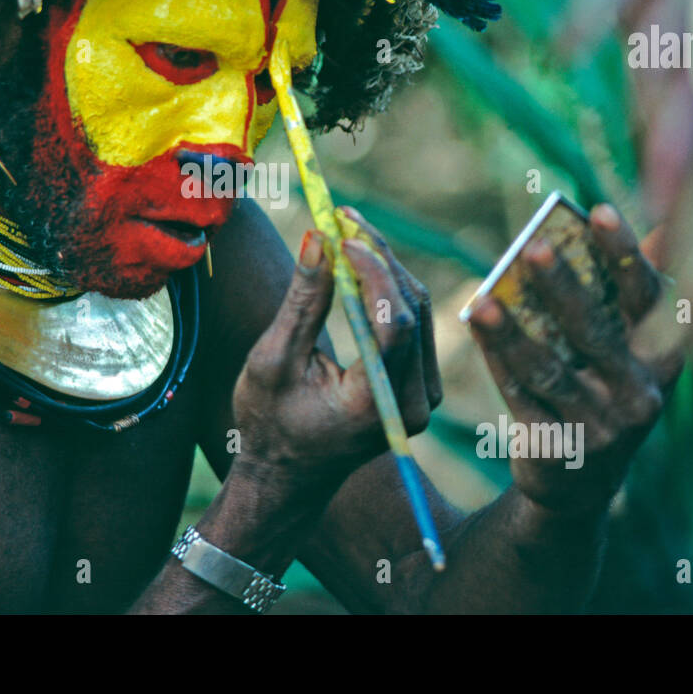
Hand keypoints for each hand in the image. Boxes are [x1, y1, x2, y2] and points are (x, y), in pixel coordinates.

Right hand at [232, 208, 442, 489]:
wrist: (288, 476)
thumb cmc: (269, 422)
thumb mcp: (272, 362)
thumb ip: (302, 302)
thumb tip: (318, 237)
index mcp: (372, 405)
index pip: (393, 322)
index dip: (373, 269)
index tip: (340, 231)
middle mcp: (411, 405)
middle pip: (411, 309)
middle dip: (378, 256)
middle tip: (342, 217)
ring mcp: (423, 399)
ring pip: (418, 310)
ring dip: (384, 266)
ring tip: (345, 231)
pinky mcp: (421, 388)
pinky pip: (415, 324)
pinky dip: (387, 289)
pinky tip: (358, 263)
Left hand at [468, 204, 683, 517]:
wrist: (580, 483)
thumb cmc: (602, 390)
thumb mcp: (631, 352)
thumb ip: (636, 295)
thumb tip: (659, 231)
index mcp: (663, 359)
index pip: (648, 298)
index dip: (624, 254)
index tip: (598, 210)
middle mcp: (640, 394)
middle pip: (596, 331)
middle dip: (562, 286)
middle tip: (531, 246)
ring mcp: (601, 426)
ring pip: (550, 368)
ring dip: (512, 331)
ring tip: (483, 298)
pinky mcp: (560, 449)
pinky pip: (521, 396)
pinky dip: (497, 360)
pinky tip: (476, 326)